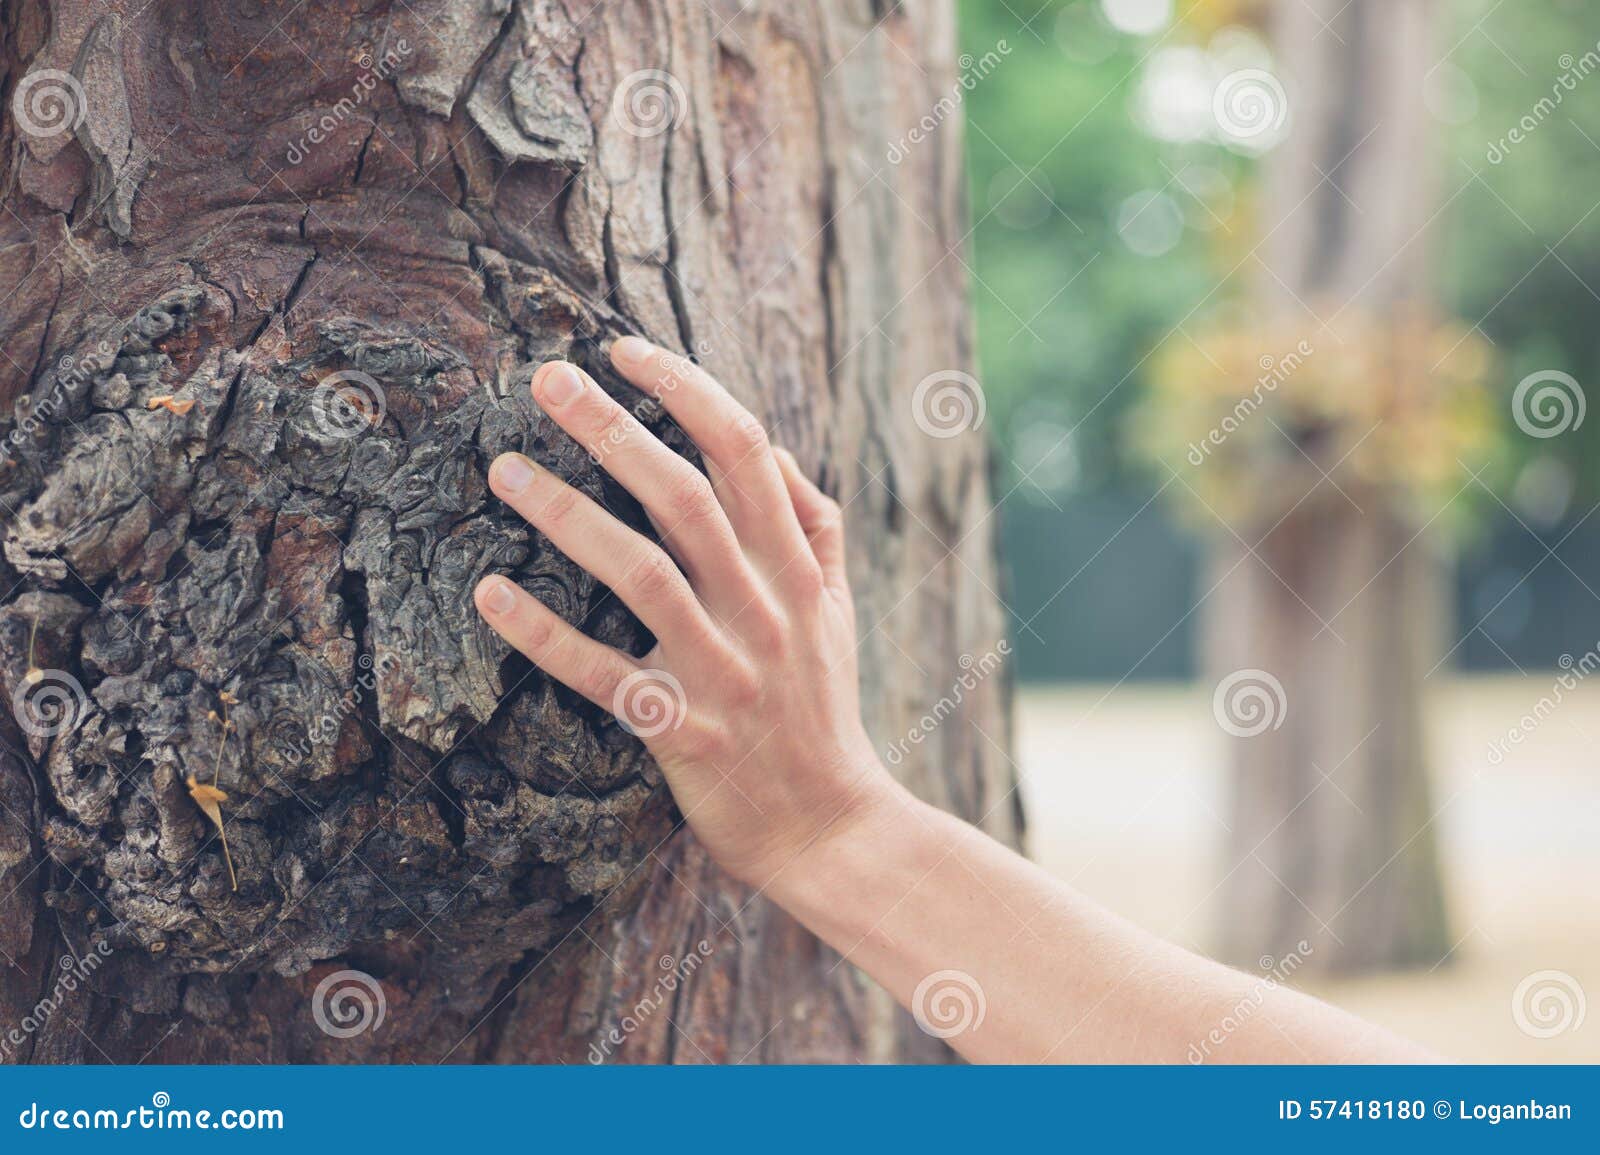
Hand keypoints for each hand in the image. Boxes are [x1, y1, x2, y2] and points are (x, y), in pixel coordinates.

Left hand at [473, 338, 899, 888]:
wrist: (831, 827)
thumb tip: (767, 451)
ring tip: (504, 469)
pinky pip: (603, 675)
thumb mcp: (837, 610)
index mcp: (796, 569)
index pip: (746, 451)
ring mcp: (722, 671)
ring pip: (642, 574)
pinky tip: (489, 594)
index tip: (624, 352)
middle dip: (614, 427)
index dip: (685, 391)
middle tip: (544, 379)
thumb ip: (811, 525)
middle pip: (686, 495)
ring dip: (569, 514)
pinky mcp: (680, 731)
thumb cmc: (822, 709)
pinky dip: (544, 634)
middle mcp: (762, 609)